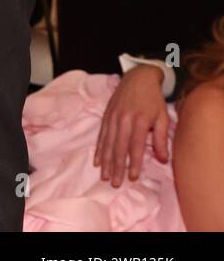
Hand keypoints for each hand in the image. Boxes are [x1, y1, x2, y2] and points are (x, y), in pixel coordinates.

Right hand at [95, 64, 169, 186]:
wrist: (138, 77)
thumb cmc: (153, 99)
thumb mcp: (163, 117)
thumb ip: (161, 138)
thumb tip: (163, 159)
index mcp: (138, 121)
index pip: (135, 146)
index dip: (133, 163)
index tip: (132, 177)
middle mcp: (123, 120)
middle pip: (118, 147)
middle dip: (116, 167)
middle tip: (115, 183)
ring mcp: (112, 118)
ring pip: (107, 143)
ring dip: (105, 161)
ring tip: (104, 176)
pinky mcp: (106, 116)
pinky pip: (101, 135)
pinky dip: (98, 149)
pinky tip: (97, 161)